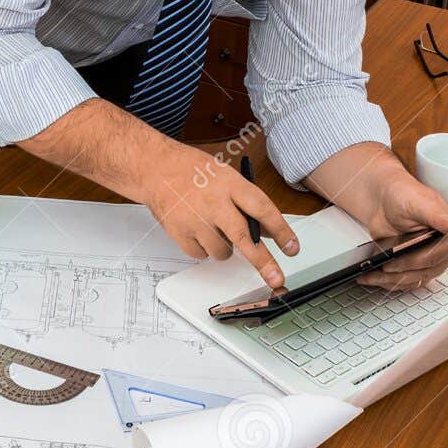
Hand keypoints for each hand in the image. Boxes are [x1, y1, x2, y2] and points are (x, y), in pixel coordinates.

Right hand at [145, 153, 299, 288]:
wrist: (154, 168)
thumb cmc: (192, 170)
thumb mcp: (226, 177)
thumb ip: (247, 203)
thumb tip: (268, 232)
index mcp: (229, 184)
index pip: (262, 209)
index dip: (281, 230)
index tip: (292, 248)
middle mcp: (213, 202)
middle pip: (243, 237)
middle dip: (262, 261)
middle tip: (276, 279)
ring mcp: (194, 219)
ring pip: (222, 251)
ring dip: (225, 247)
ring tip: (214, 227)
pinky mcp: (179, 233)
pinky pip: (201, 255)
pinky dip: (203, 248)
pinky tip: (197, 229)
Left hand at [308, 143, 447, 290]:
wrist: (384, 200)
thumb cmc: (403, 194)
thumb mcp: (419, 200)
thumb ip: (436, 214)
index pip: (444, 252)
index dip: (426, 258)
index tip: (408, 258)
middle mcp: (442, 249)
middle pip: (428, 270)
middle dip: (406, 271)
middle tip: (386, 267)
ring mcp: (427, 260)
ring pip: (415, 279)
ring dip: (394, 280)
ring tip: (373, 275)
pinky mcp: (413, 267)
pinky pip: (404, 281)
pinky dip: (388, 282)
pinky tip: (372, 277)